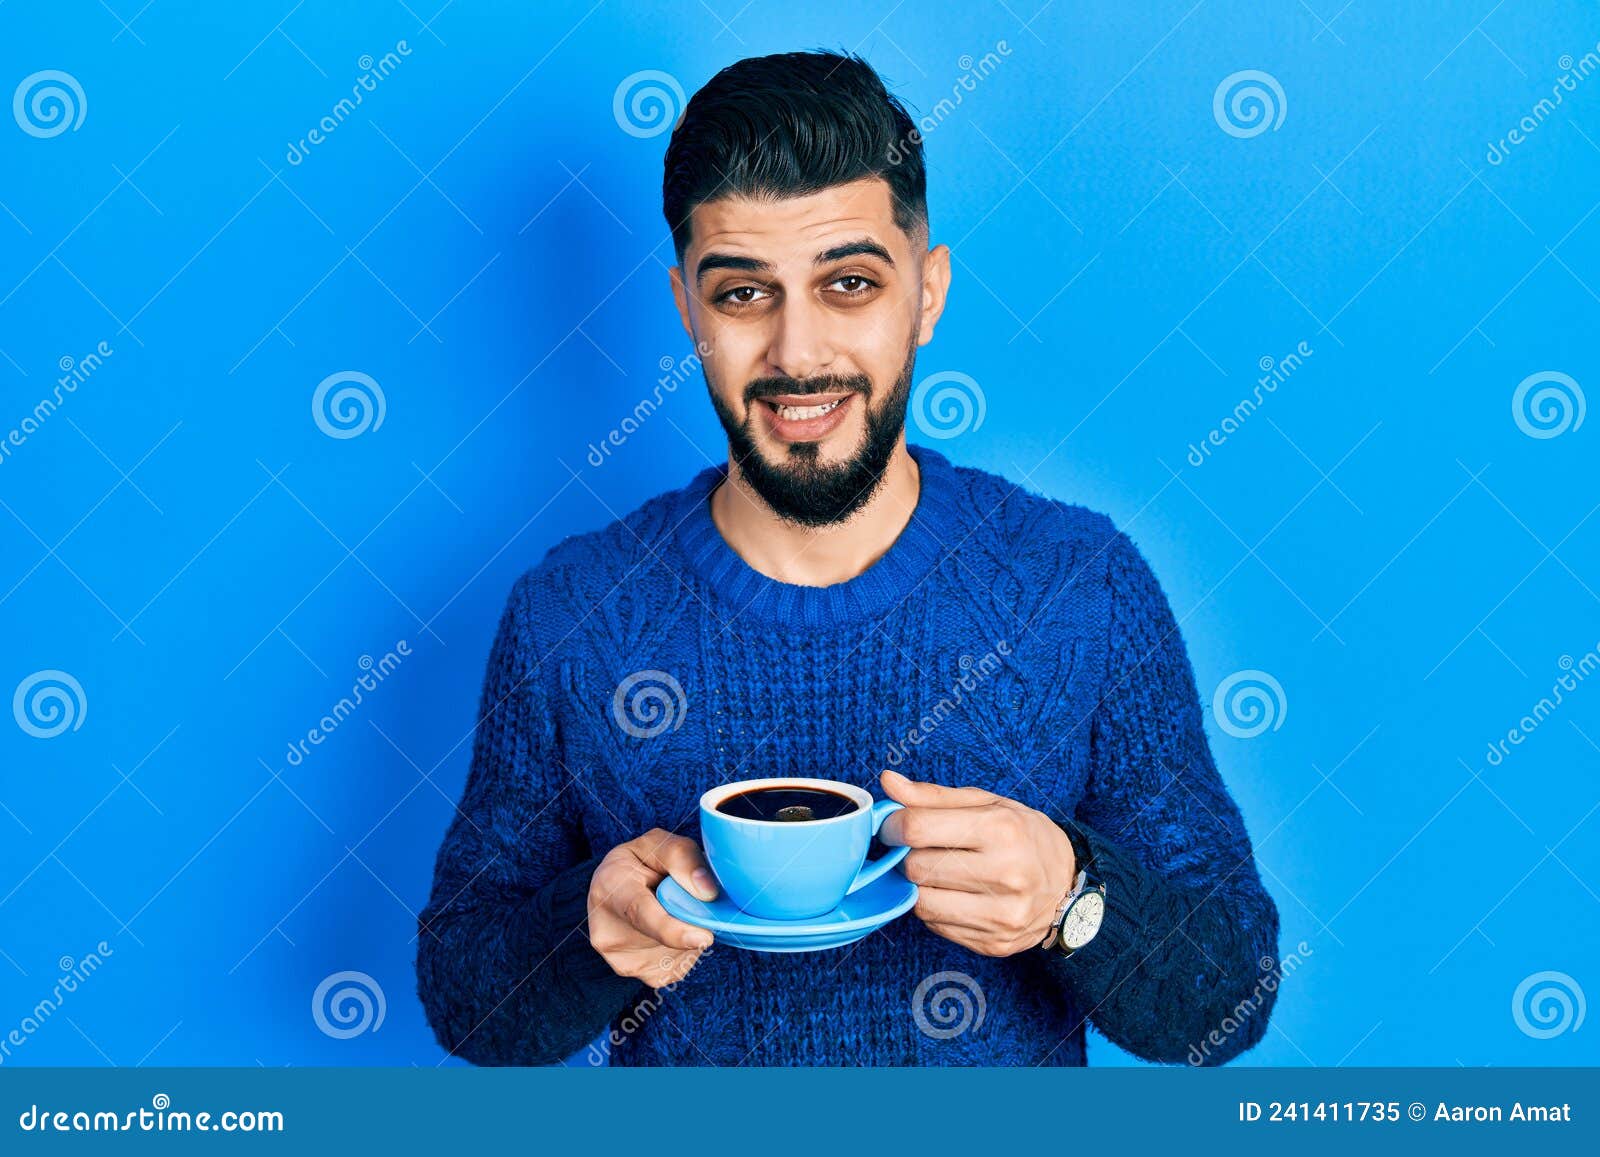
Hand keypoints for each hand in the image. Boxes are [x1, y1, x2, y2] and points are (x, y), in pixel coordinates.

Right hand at [588, 828, 716, 985]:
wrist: (616, 889)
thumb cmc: (640, 863)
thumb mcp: (657, 844)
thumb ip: (682, 858)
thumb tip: (708, 893)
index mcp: (609, 888)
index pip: (640, 914)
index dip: (673, 930)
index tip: (705, 938)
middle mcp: (606, 930)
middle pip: (666, 940)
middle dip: (693, 924)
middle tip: (698, 902)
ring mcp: (620, 959)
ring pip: (678, 953)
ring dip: (690, 933)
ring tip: (672, 910)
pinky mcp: (640, 975)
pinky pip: (678, 966)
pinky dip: (686, 949)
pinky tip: (672, 928)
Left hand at [878, 768, 1076, 956]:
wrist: (1070, 885)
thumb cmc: (1023, 835)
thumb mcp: (987, 803)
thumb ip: (933, 796)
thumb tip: (888, 782)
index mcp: (1002, 829)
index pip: (918, 829)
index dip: (893, 826)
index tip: (893, 826)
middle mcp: (1006, 874)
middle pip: (917, 868)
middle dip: (908, 856)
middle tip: (920, 849)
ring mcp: (1002, 914)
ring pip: (922, 903)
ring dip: (919, 886)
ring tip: (937, 872)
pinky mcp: (994, 943)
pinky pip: (936, 926)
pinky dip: (935, 909)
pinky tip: (954, 894)